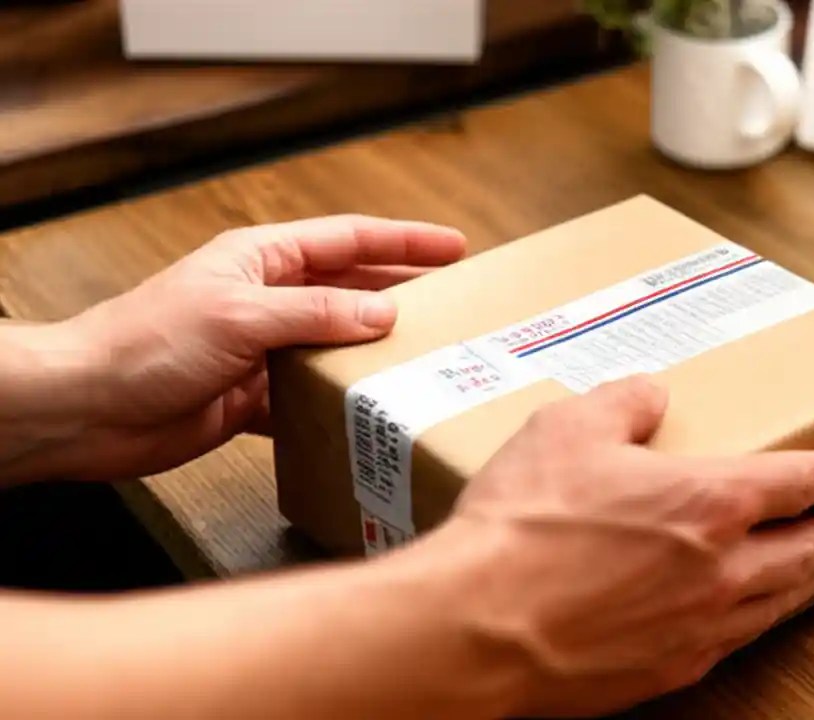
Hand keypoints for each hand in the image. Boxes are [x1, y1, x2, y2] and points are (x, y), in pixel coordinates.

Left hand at [53, 215, 465, 480]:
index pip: (348, 240)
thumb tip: (384, 312)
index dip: (404, 241)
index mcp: (262, 259)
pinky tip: (372, 410)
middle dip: (403, 293)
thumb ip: (317, 314)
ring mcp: (262, 348)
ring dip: (376, 353)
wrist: (89, 407)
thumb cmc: (147, 342)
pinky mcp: (253, 397)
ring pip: (336, 345)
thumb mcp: (241, 315)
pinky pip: (312, 396)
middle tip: (458, 304)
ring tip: (429, 360)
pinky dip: (340, 403)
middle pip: (351, 289)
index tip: (454, 247)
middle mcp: (267, 298)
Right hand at [382, 376, 813, 717]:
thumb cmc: (523, 527)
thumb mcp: (568, 428)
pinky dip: (758, 622)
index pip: (800, 483)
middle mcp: (724, 568)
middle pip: (807, 548)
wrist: (479, 626)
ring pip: (780, 602)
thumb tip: (650, 395)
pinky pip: (737, 642)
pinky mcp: (671, 669)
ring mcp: (702, 625)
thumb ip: (622, 403)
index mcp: (711, 500)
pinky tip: (747, 618)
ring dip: (807, 579)